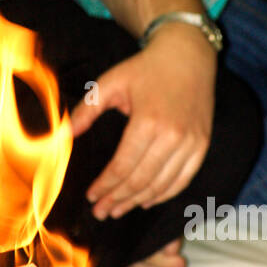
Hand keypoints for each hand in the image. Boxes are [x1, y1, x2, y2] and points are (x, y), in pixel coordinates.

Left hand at [70, 23, 216, 218]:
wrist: (188, 55)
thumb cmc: (145, 69)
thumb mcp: (111, 82)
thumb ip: (86, 110)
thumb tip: (63, 136)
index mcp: (148, 121)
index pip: (123, 166)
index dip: (106, 185)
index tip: (91, 196)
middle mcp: (173, 136)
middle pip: (141, 180)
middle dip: (118, 199)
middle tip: (101, 211)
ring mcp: (192, 142)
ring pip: (162, 184)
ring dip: (138, 202)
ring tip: (118, 210)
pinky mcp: (203, 144)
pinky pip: (183, 179)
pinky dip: (164, 194)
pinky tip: (146, 201)